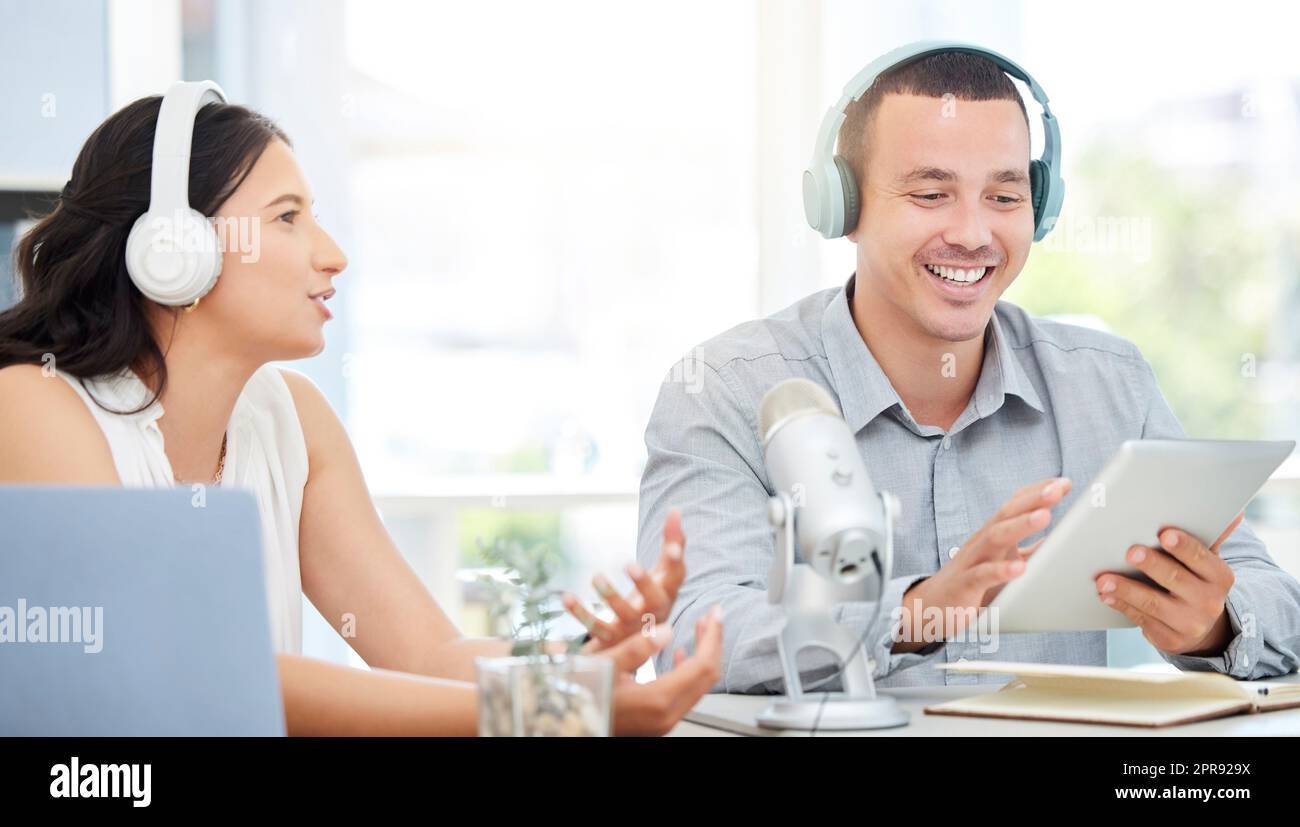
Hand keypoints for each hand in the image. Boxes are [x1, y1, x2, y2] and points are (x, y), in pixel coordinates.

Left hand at [564, 508, 686, 652]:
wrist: (644, 641)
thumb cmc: (656, 595)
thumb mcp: (666, 571)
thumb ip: (672, 541)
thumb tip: (675, 509)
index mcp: (668, 591)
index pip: (676, 575)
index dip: (675, 562)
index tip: (671, 548)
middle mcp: (654, 611)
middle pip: (653, 599)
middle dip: (643, 583)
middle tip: (630, 565)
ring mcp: (633, 626)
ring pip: (624, 614)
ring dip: (611, 596)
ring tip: (597, 576)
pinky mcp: (612, 637)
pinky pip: (596, 627)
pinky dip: (580, 613)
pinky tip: (566, 597)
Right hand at [593, 605, 723, 735]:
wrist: (568, 724)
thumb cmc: (581, 696)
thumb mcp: (604, 666)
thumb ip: (636, 648)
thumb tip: (667, 630)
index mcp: (658, 699)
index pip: (702, 665)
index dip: (712, 636)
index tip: (715, 612)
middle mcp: (667, 714)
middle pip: (707, 675)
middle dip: (712, 642)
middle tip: (712, 615)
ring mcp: (663, 720)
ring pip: (698, 685)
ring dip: (702, 654)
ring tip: (701, 628)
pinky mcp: (657, 720)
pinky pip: (685, 694)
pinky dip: (688, 670)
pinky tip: (680, 653)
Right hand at [897, 477, 1071, 650]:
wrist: (930, 606)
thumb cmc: (972, 582)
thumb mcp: (1005, 561)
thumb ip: (1031, 550)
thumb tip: (1062, 539)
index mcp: (994, 534)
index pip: (1015, 505)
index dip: (1038, 492)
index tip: (1065, 483)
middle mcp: (982, 541)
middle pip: (1007, 513)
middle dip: (1033, 499)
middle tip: (1057, 489)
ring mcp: (972, 560)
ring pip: (995, 537)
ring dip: (1021, 525)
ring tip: (1045, 517)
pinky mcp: (965, 584)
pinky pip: (983, 575)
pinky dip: (1001, 570)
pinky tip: (1020, 569)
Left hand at [1095, 512, 1242, 655]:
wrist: (1201, 627)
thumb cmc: (1196, 582)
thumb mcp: (1207, 562)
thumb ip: (1211, 537)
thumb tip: (1236, 513)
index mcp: (1220, 577)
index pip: (1202, 558)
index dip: (1184, 546)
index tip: (1165, 534)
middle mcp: (1208, 602)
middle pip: (1175, 579)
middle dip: (1152, 564)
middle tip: (1131, 551)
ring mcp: (1189, 623)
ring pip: (1153, 603)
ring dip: (1126, 589)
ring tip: (1104, 579)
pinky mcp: (1168, 638)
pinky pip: (1140, 619)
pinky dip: (1121, 605)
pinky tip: (1105, 595)